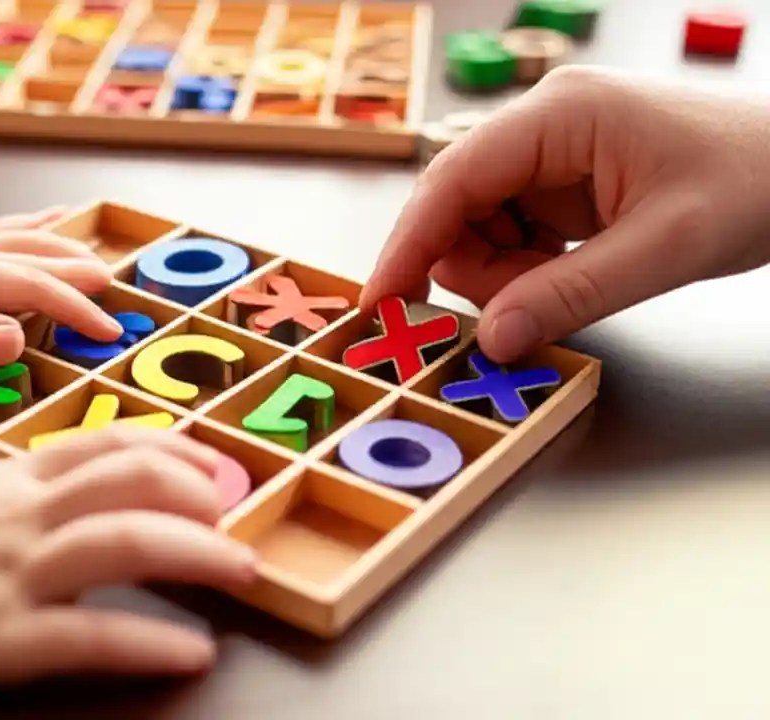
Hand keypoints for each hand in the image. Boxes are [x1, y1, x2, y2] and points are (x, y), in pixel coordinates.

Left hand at [0, 205, 122, 364]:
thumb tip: (17, 337)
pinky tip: (36, 220)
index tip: (111, 334)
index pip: (35, 291)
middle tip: (121, 293)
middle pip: (37, 258)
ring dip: (62, 247)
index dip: (77, 312)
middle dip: (82, 276)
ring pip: (21, 239)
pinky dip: (27, 225)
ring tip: (95, 252)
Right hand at [0, 428, 257, 697]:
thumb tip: (18, 483)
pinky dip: (149, 641)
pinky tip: (191, 650)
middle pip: (128, 480)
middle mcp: (15, 513)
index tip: (204, 461)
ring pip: (124, 542)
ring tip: (242, 569)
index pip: (100, 445)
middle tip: (235, 511)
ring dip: (196, 553)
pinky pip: (89, 635)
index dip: (165, 450)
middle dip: (197, 491)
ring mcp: (9, 572)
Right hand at [363, 67, 769, 361]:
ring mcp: (551, 152)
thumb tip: (494, 339)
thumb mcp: (663, 249)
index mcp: (561, 116)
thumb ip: (570, 294)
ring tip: (562, 287)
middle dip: (472, 268)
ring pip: (477, 226)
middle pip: (456, 206)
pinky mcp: (562, 180)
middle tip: (505, 315)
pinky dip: (524, 268)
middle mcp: (544, 125)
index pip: (454, 179)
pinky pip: (510, 232)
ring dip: (502, 273)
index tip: (380, 300)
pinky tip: (565, 275)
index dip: (408, 242)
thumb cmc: (756, 182)